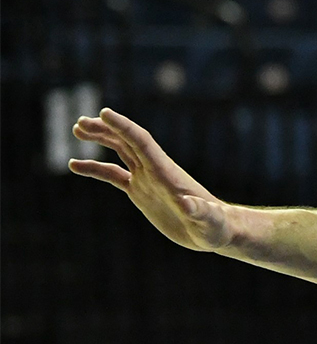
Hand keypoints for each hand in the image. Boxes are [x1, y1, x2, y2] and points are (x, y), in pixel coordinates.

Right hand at [70, 108, 234, 252]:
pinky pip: (114, 176)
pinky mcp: (141, 193)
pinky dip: (95, 169)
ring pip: (120, 152)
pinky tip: (75, 165)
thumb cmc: (214, 226)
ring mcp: (147, 180)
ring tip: (77, 129)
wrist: (214, 231)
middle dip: (106, 129)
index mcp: (167, 172)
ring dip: (100, 139)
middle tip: (81, 122)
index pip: (142, 142)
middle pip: (128, 142)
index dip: (124, 127)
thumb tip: (188, 204)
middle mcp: (155, 170)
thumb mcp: (207, 220)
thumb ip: (199, 211)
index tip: (104, 113)